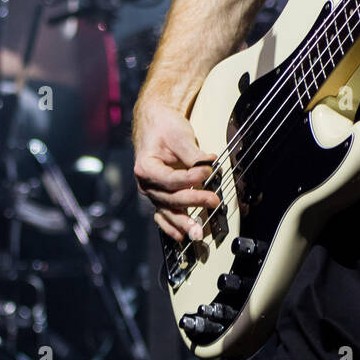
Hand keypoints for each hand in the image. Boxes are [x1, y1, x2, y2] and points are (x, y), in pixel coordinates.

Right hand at [133, 99, 220, 243]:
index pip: (170, 179)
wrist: (154, 124)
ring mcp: (152, 192)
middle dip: (194, 200)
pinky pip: (164, 214)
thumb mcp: (178, 136)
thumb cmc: (163, 127)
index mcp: (145, 167)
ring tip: (197, 231)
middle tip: (214, 200)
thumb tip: (210, 164)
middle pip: (171, 197)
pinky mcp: (161, 195)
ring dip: (184, 221)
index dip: (191, 178)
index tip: (208, 172)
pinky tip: (181, 235)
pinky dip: (172, 226)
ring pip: (168, 210)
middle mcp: (146, 183)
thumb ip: (193, 154)